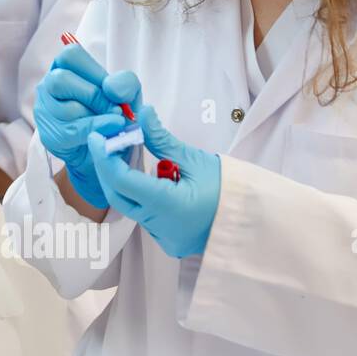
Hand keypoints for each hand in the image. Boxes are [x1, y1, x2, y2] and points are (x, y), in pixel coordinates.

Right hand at [34, 44, 143, 207]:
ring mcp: (44, 111)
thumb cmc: (112, 112)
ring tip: (112, 123)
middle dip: (95, 96)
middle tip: (117, 110)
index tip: (112, 89)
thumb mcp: (127, 93)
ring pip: (66, 107)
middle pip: (61, 80)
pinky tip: (107, 133)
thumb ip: (125, 84)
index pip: (70, 55)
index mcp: (64, 67)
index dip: (94, 71)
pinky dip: (96, 130)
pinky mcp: (50, 135)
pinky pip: (73, 130)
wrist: (107, 147)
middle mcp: (48, 86)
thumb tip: (112, 88)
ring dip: (96, 115)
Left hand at [86, 104, 221, 257]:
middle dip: (108, 168)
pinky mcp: (168, 242)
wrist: (258, 223)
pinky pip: (143, 216)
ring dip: (124, 181)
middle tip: (106, 143)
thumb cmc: (233, 190)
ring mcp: (164, 238)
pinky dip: (140, 196)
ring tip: (130, 155)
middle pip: (118, 196)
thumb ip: (162, 140)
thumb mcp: (196, 160)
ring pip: (129, 207)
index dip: (105, 158)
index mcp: (168, 206)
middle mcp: (161, 227)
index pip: (122, 181)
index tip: (97, 137)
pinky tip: (149, 178)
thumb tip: (142, 113)